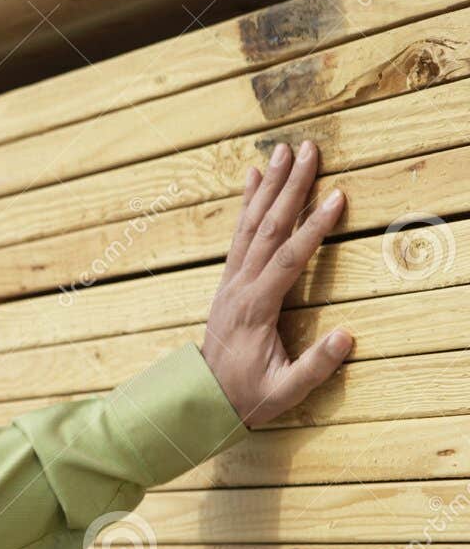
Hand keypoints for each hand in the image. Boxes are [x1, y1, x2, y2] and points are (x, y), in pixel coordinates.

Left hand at [201, 139, 353, 428]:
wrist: (202, 398)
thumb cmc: (248, 397)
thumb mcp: (283, 392)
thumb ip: (314, 367)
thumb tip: (347, 337)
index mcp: (255, 309)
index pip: (288, 259)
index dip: (313, 228)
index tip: (336, 197)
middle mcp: (239, 287)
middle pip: (267, 229)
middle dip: (290, 187)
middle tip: (307, 149)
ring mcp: (231, 281)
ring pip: (251, 225)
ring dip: (269, 186)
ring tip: (284, 151)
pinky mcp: (229, 280)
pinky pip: (239, 234)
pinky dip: (247, 203)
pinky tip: (253, 176)